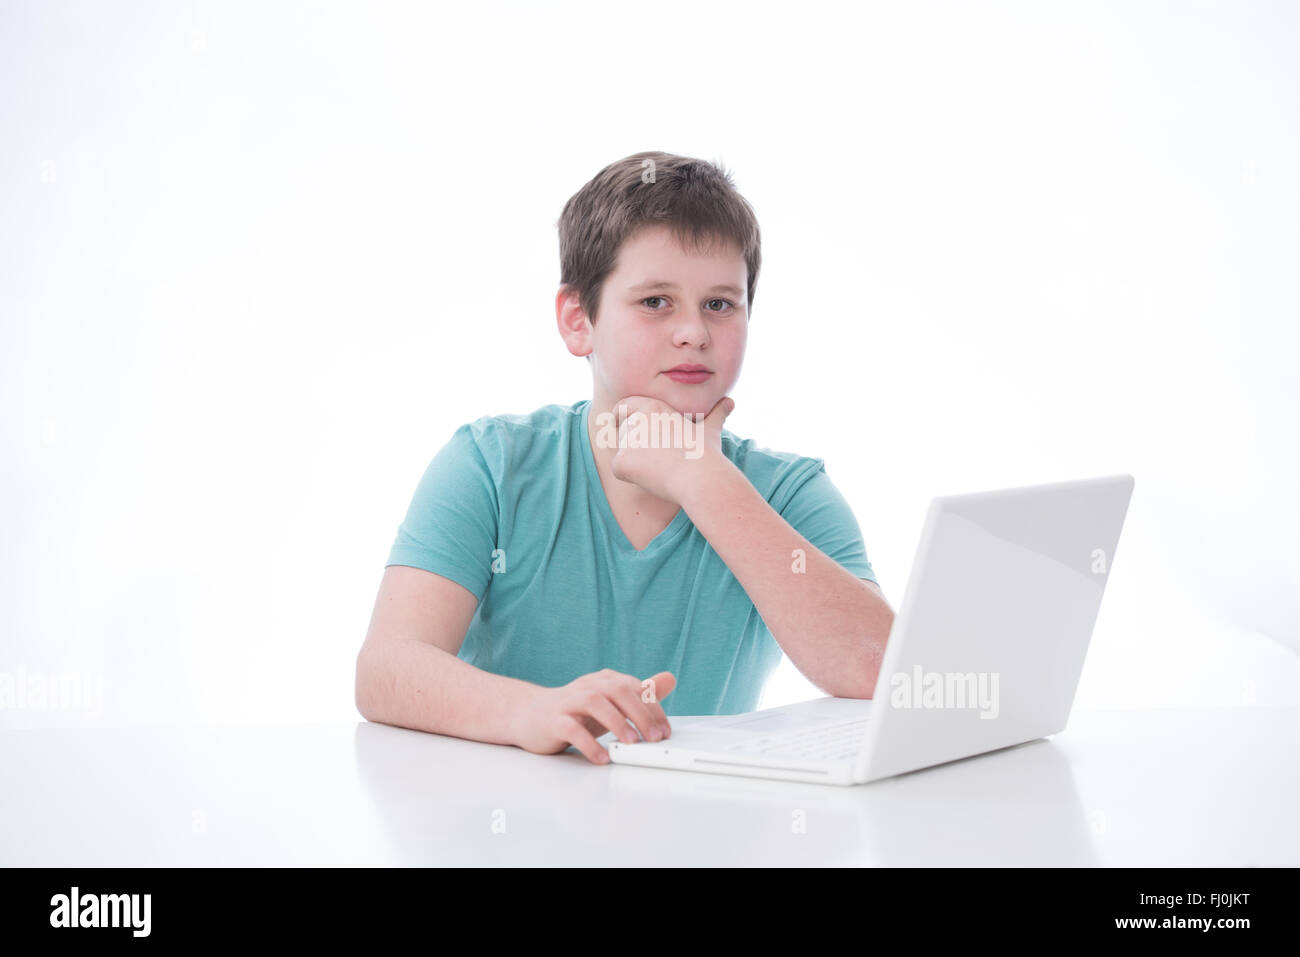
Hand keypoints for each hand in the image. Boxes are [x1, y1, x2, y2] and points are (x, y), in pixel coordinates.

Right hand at [510, 670, 676, 764]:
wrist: (529, 715)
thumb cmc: (575, 711)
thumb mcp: (611, 703)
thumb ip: (639, 694)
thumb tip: (669, 679)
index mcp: (604, 681)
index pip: (635, 688)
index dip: (653, 709)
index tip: (665, 732)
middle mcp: (587, 686)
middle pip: (618, 691)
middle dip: (640, 715)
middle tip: (654, 738)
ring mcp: (568, 702)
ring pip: (594, 703)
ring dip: (616, 723)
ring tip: (631, 744)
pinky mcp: (553, 720)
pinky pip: (571, 728)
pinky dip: (588, 743)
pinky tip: (601, 757)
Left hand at [609, 395, 734, 504]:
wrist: (701, 477)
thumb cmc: (706, 454)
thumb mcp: (709, 429)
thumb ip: (715, 414)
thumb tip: (730, 402)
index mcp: (653, 406)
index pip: (624, 406)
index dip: (620, 415)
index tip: (619, 424)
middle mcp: (637, 418)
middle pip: (624, 433)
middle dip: (634, 446)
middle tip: (656, 458)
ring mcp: (628, 439)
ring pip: (622, 452)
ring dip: (636, 462)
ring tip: (660, 468)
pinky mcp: (621, 460)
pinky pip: (618, 469)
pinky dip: (631, 476)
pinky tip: (651, 477)